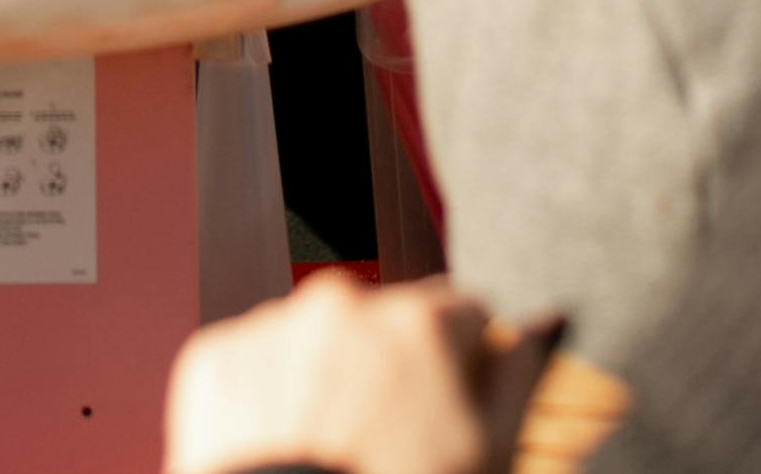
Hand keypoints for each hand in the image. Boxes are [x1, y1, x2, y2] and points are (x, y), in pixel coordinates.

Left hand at [164, 274, 506, 473]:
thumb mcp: (486, 458)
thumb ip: (519, 377)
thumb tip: (546, 322)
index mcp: (419, 323)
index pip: (463, 314)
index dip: (462, 368)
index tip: (449, 412)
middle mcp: (343, 302)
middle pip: (385, 323)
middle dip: (392, 370)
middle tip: (387, 446)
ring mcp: (272, 325)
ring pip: (316, 341)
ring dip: (327, 380)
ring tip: (332, 453)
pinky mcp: (215, 356)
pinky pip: (255, 364)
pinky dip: (267, 399)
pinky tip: (284, 449)